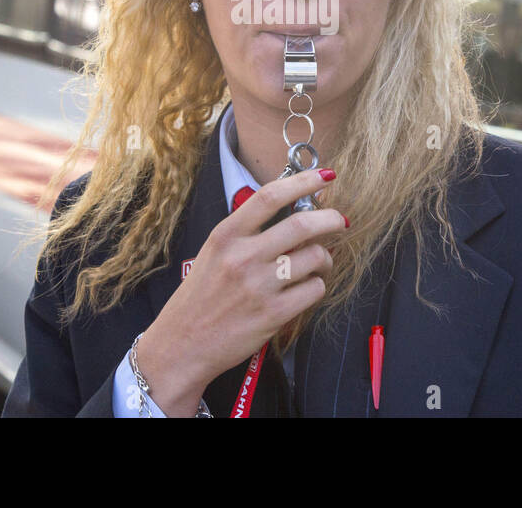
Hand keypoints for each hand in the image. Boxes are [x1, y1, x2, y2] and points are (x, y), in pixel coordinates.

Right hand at [134, 168, 345, 415]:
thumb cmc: (200, 297)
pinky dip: (317, 286)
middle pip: (302, 225)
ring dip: (325, 258)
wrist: (182, 345)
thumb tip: (293, 214)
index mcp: (225, 235)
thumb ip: (247, 233)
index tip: (325, 176)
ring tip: (320, 263)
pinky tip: (306, 288)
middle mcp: (242, 257)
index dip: (304, 181)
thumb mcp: (214, 253)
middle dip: (330, 219)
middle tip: (339, 221)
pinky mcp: (272, 315)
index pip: (270, 196)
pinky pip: (314, 290)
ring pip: (314, 258)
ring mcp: (259, 286)